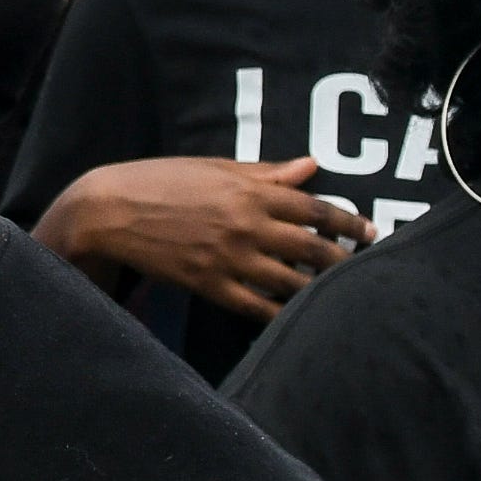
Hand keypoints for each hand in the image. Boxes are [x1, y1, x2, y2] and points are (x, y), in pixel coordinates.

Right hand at [56, 156, 369, 319]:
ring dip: (319, 288)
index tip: (371, 230)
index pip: (315, 208)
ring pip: (291, 281)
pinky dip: (282, 312)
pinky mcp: (210, 285)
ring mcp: (229, 259)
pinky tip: (299, 314)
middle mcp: (246, 226)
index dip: (348, 221)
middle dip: (344, 258)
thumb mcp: (215, 167)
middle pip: (312, 248)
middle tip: (365, 265)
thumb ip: (266, 172)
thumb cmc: (161, 179)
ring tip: (338, 293)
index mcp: (249, 191)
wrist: (110, 211)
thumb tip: (311, 165)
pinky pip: (258, 306)